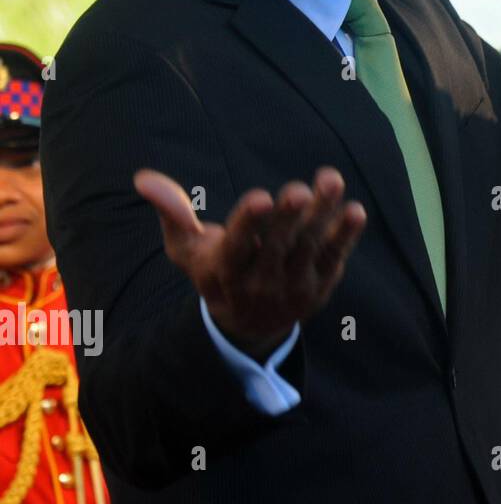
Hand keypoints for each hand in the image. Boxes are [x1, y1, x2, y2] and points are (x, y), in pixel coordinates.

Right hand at [134, 166, 365, 360]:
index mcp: (225, 271)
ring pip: (309, 248)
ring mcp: (293, 286)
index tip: (260, 197)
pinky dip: (345, 236)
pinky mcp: (320, 285)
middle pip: (277, 247)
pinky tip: (355, 211)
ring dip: (322, 215)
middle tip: (297, 189)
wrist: (250, 324)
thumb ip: (172, 213)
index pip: (237, 247)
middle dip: (288, 218)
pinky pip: (333, 258)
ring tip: (331, 182)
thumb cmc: (217, 271)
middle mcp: (260, 282)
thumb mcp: (189, 249)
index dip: (249, 224)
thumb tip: (143, 178)